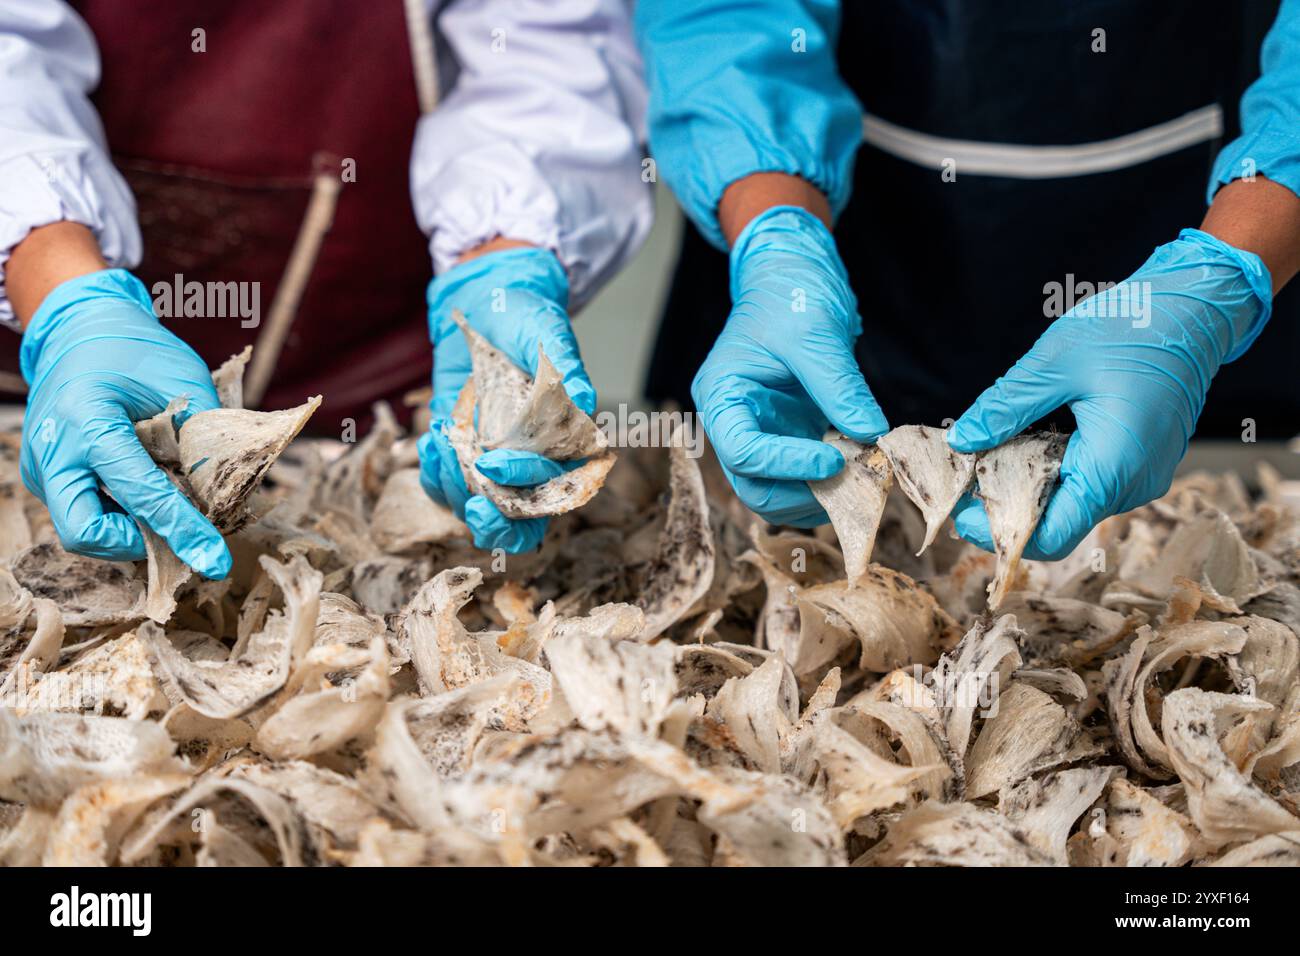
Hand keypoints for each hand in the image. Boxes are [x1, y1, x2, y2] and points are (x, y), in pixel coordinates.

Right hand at [19, 269, 230, 576]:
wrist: (80, 328)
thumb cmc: (136, 350)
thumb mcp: (183, 383)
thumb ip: (203, 439)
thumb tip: (228, 499)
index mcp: (86, 420)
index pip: (139, 493)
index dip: (183, 531)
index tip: (217, 560)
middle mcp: (52, 449)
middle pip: (86, 533)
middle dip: (138, 543)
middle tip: (182, 533)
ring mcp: (40, 466)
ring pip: (82, 529)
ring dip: (130, 531)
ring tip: (170, 505)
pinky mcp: (44, 475)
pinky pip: (81, 511)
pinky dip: (118, 515)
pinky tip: (148, 492)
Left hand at [418, 246, 593, 552]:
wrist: (486, 304)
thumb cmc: (525, 318)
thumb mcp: (546, 334)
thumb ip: (564, 367)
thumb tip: (582, 398)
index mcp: (566, 440)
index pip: (555, 486)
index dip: (526, 485)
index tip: (491, 463)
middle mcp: (532, 459)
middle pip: (523, 519)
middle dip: (497, 523)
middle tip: (472, 507)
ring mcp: (494, 460)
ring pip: (479, 506)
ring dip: (455, 489)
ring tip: (440, 444)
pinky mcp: (461, 453)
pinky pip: (446, 486)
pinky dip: (433, 476)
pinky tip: (430, 441)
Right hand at [692, 205, 888, 526]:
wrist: (794, 274)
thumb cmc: (790, 293)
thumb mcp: (816, 332)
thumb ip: (839, 386)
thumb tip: (871, 435)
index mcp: (722, 396)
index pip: (743, 452)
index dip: (789, 465)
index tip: (837, 459)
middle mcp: (735, 422)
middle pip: (755, 487)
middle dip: (804, 493)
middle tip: (854, 481)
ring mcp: (763, 433)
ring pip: (778, 494)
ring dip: (820, 495)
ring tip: (863, 472)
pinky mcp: (791, 438)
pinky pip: (804, 480)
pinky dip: (832, 484)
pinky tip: (862, 464)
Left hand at [949, 228, 1271, 559]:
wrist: (1194, 309)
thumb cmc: (1133, 327)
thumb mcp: (1055, 363)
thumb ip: (1005, 408)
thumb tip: (961, 442)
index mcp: (1113, 467)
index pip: (1051, 536)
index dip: (999, 533)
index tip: (960, 512)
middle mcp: (1132, 484)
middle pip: (1057, 523)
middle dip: (1006, 507)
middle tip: (965, 475)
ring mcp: (1140, 476)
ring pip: (1071, 503)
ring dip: (1028, 486)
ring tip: (991, 452)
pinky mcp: (1139, 463)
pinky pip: (1089, 482)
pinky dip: (1053, 470)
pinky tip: (1028, 440)